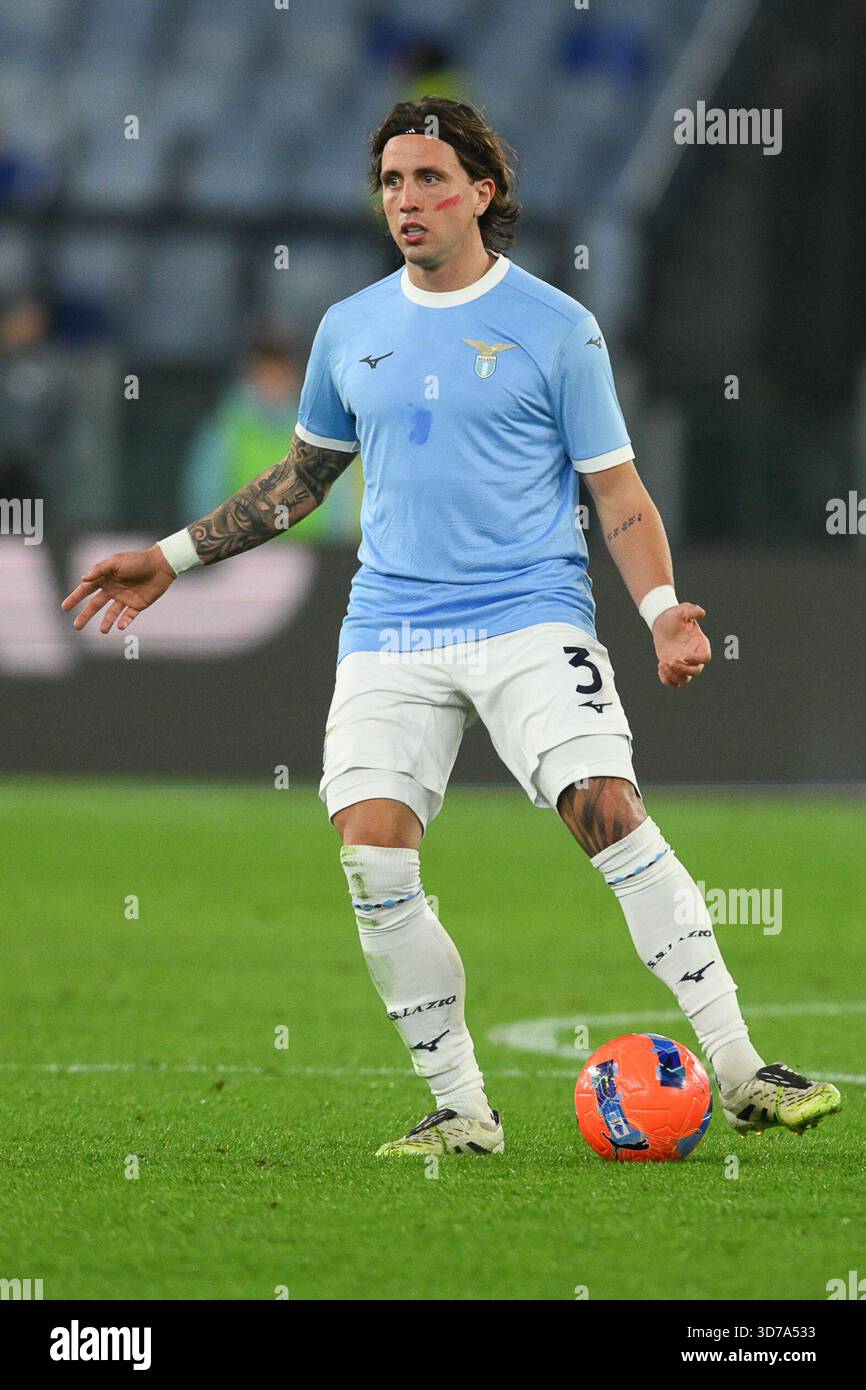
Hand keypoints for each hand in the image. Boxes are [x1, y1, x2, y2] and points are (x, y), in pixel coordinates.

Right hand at [61, 545, 176, 632]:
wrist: (161, 565)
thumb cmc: (137, 560)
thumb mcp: (116, 561)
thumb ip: (100, 569)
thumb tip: (83, 579)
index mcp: (105, 578)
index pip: (86, 590)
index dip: (75, 598)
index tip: (65, 607)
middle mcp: (113, 589)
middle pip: (95, 605)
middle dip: (86, 615)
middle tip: (76, 626)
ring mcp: (125, 598)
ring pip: (111, 614)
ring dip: (106, 622)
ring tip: (103, 631)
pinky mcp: (138, 605)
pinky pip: (128, 616)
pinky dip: (124, 622)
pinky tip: (120, 626)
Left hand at [652, 603, 710, 687]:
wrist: (662, 622)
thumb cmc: (674, 616)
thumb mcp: (682, 610)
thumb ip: (692, 610)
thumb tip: (701, 613)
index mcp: (700, 644)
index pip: (705, 658)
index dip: (695, 660)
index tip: (683, 655)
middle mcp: (694, 656)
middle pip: (696, 672)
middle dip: (683, 670)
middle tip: (671, 661)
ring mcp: (684, 664)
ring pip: (685, 680)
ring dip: (674, 676)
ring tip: (662, 665)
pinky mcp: (673, 668)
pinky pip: (673, 682)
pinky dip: (667, 681)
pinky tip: (660, 667)